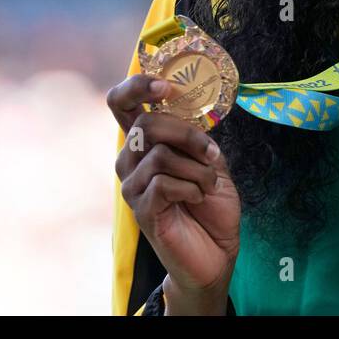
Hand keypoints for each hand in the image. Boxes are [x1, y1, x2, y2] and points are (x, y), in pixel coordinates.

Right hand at [109, 74, 240, 312]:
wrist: (216, 252)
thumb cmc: (212, 205)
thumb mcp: (210, 160)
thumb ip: (196, 135)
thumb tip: (187, 109)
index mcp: (146, 142)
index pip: (121, 103)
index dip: (137, 86)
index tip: (165, 87)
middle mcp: (131, 160)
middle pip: (145, 125)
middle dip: (187, 134)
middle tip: (210, 154)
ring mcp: (131, 186)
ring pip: (160, 155)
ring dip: (197, 169)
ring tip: (207, 185)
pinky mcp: (140, 210)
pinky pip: (163, 182)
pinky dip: (191, 187)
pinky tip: (196, 199)